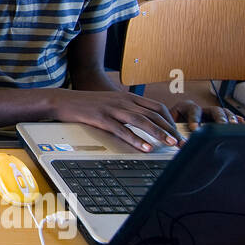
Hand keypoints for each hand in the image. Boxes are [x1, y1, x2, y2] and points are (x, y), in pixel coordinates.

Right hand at [50, 88, 181, 151]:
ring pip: (142, 121)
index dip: (171, 121)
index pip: (157, 107)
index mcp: (127, 97)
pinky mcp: (101, 118)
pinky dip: (136, 139)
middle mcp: (123, 101)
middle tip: (181, 143)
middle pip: (154, 114)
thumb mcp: (111, 102)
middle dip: (170, 129)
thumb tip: (143, 121)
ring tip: (170, 144)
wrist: (63, 100)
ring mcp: (112, 109)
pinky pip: (122, 130)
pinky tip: (145, 147)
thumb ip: (127, 109)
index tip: (178, 133)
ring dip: (159, 133)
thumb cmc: (87, 104)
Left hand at [171, 99, 241, 130]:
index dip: (195, 118)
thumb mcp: (170, 129)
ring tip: (234, 125)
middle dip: (218, 118)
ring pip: (223, 113)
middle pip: (213, 110)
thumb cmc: (170, 129)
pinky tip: (241, 123)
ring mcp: (210, 114)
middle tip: (221, 126)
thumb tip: (179, 144)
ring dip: (229, 119)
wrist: (172, 129)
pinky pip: (229, 117)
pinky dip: (235, 120)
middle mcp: (200, 109)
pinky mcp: (217, 119)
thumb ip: (174, 133)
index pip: (193, 110)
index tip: (195, 128)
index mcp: (185, 107)